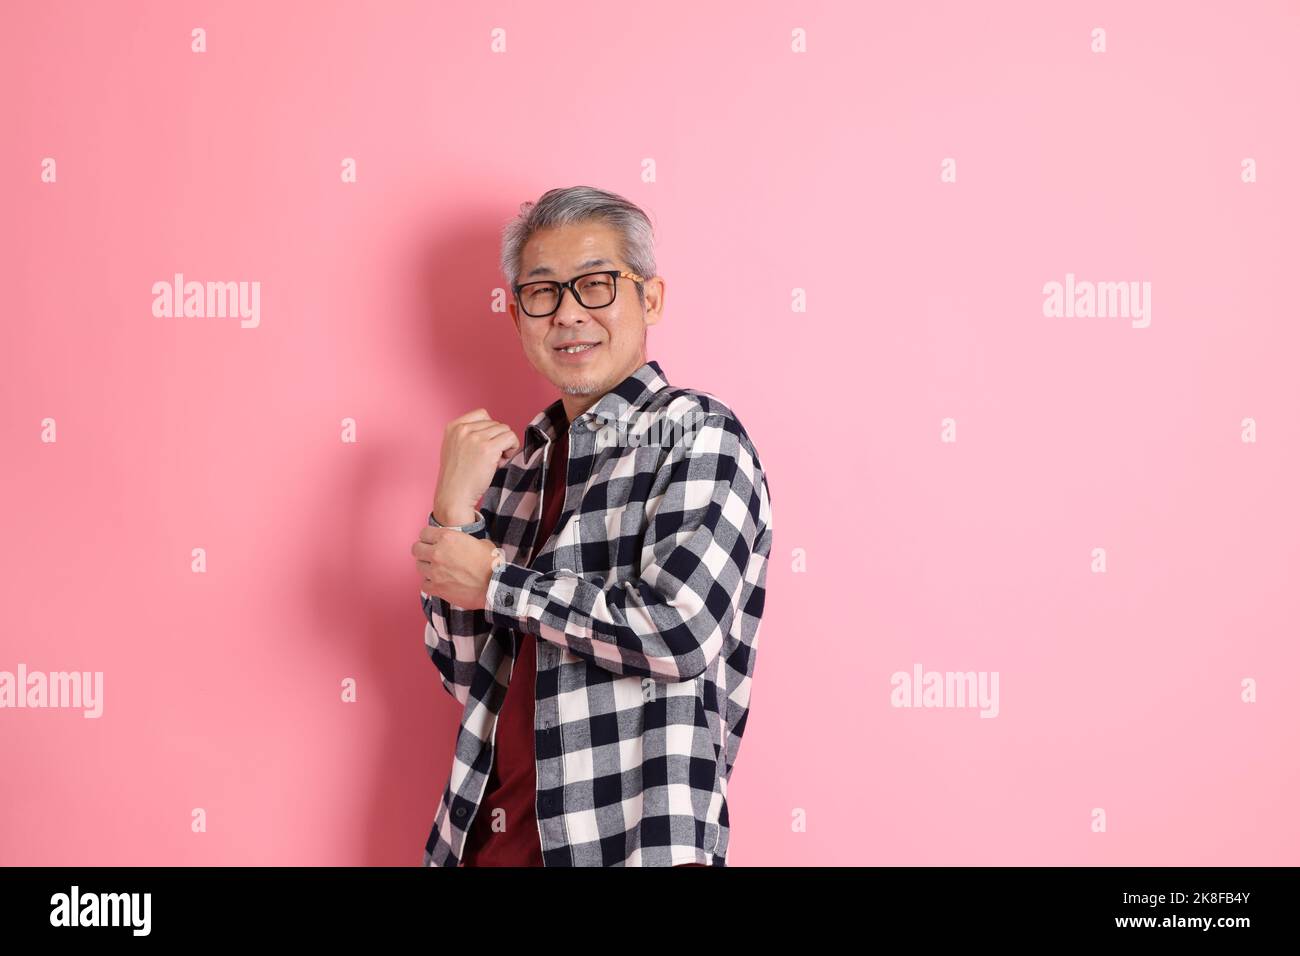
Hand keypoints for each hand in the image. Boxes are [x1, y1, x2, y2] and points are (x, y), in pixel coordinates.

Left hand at [411, 525, 497, 609]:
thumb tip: (464, 544)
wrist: (495, 585)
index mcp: (448, 537)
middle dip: (422, 551)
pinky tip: (439, 583)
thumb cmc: (491, 564)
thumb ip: (465, 541)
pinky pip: (424, 584)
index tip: (431, 541)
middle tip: (430, 555)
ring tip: (437, 570)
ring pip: (419, 566)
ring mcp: (435, 572)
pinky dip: (430, 584)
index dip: (428, 537)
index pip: (424, 533)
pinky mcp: (436, 588)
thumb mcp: (481, 542)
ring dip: (427, 567)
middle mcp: (437, 553)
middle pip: (416, 548)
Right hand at [432, 409, 519, 525]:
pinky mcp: (487, 448)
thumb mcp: (455, 447)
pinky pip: (510, 438)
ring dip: (505, 445)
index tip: (485, 445)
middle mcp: (463, 429)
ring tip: (494, 461)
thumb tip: (496, 431)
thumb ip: (469, 435)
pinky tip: (501, 462)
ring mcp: (475, 437)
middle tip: (489, 458)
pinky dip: (512, 449)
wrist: (454, 495)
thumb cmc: (457, 477)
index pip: (482, 414)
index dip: (489, 429)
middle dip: (497, 440)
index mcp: (453, 426)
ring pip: (505, 430)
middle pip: (496, 423)